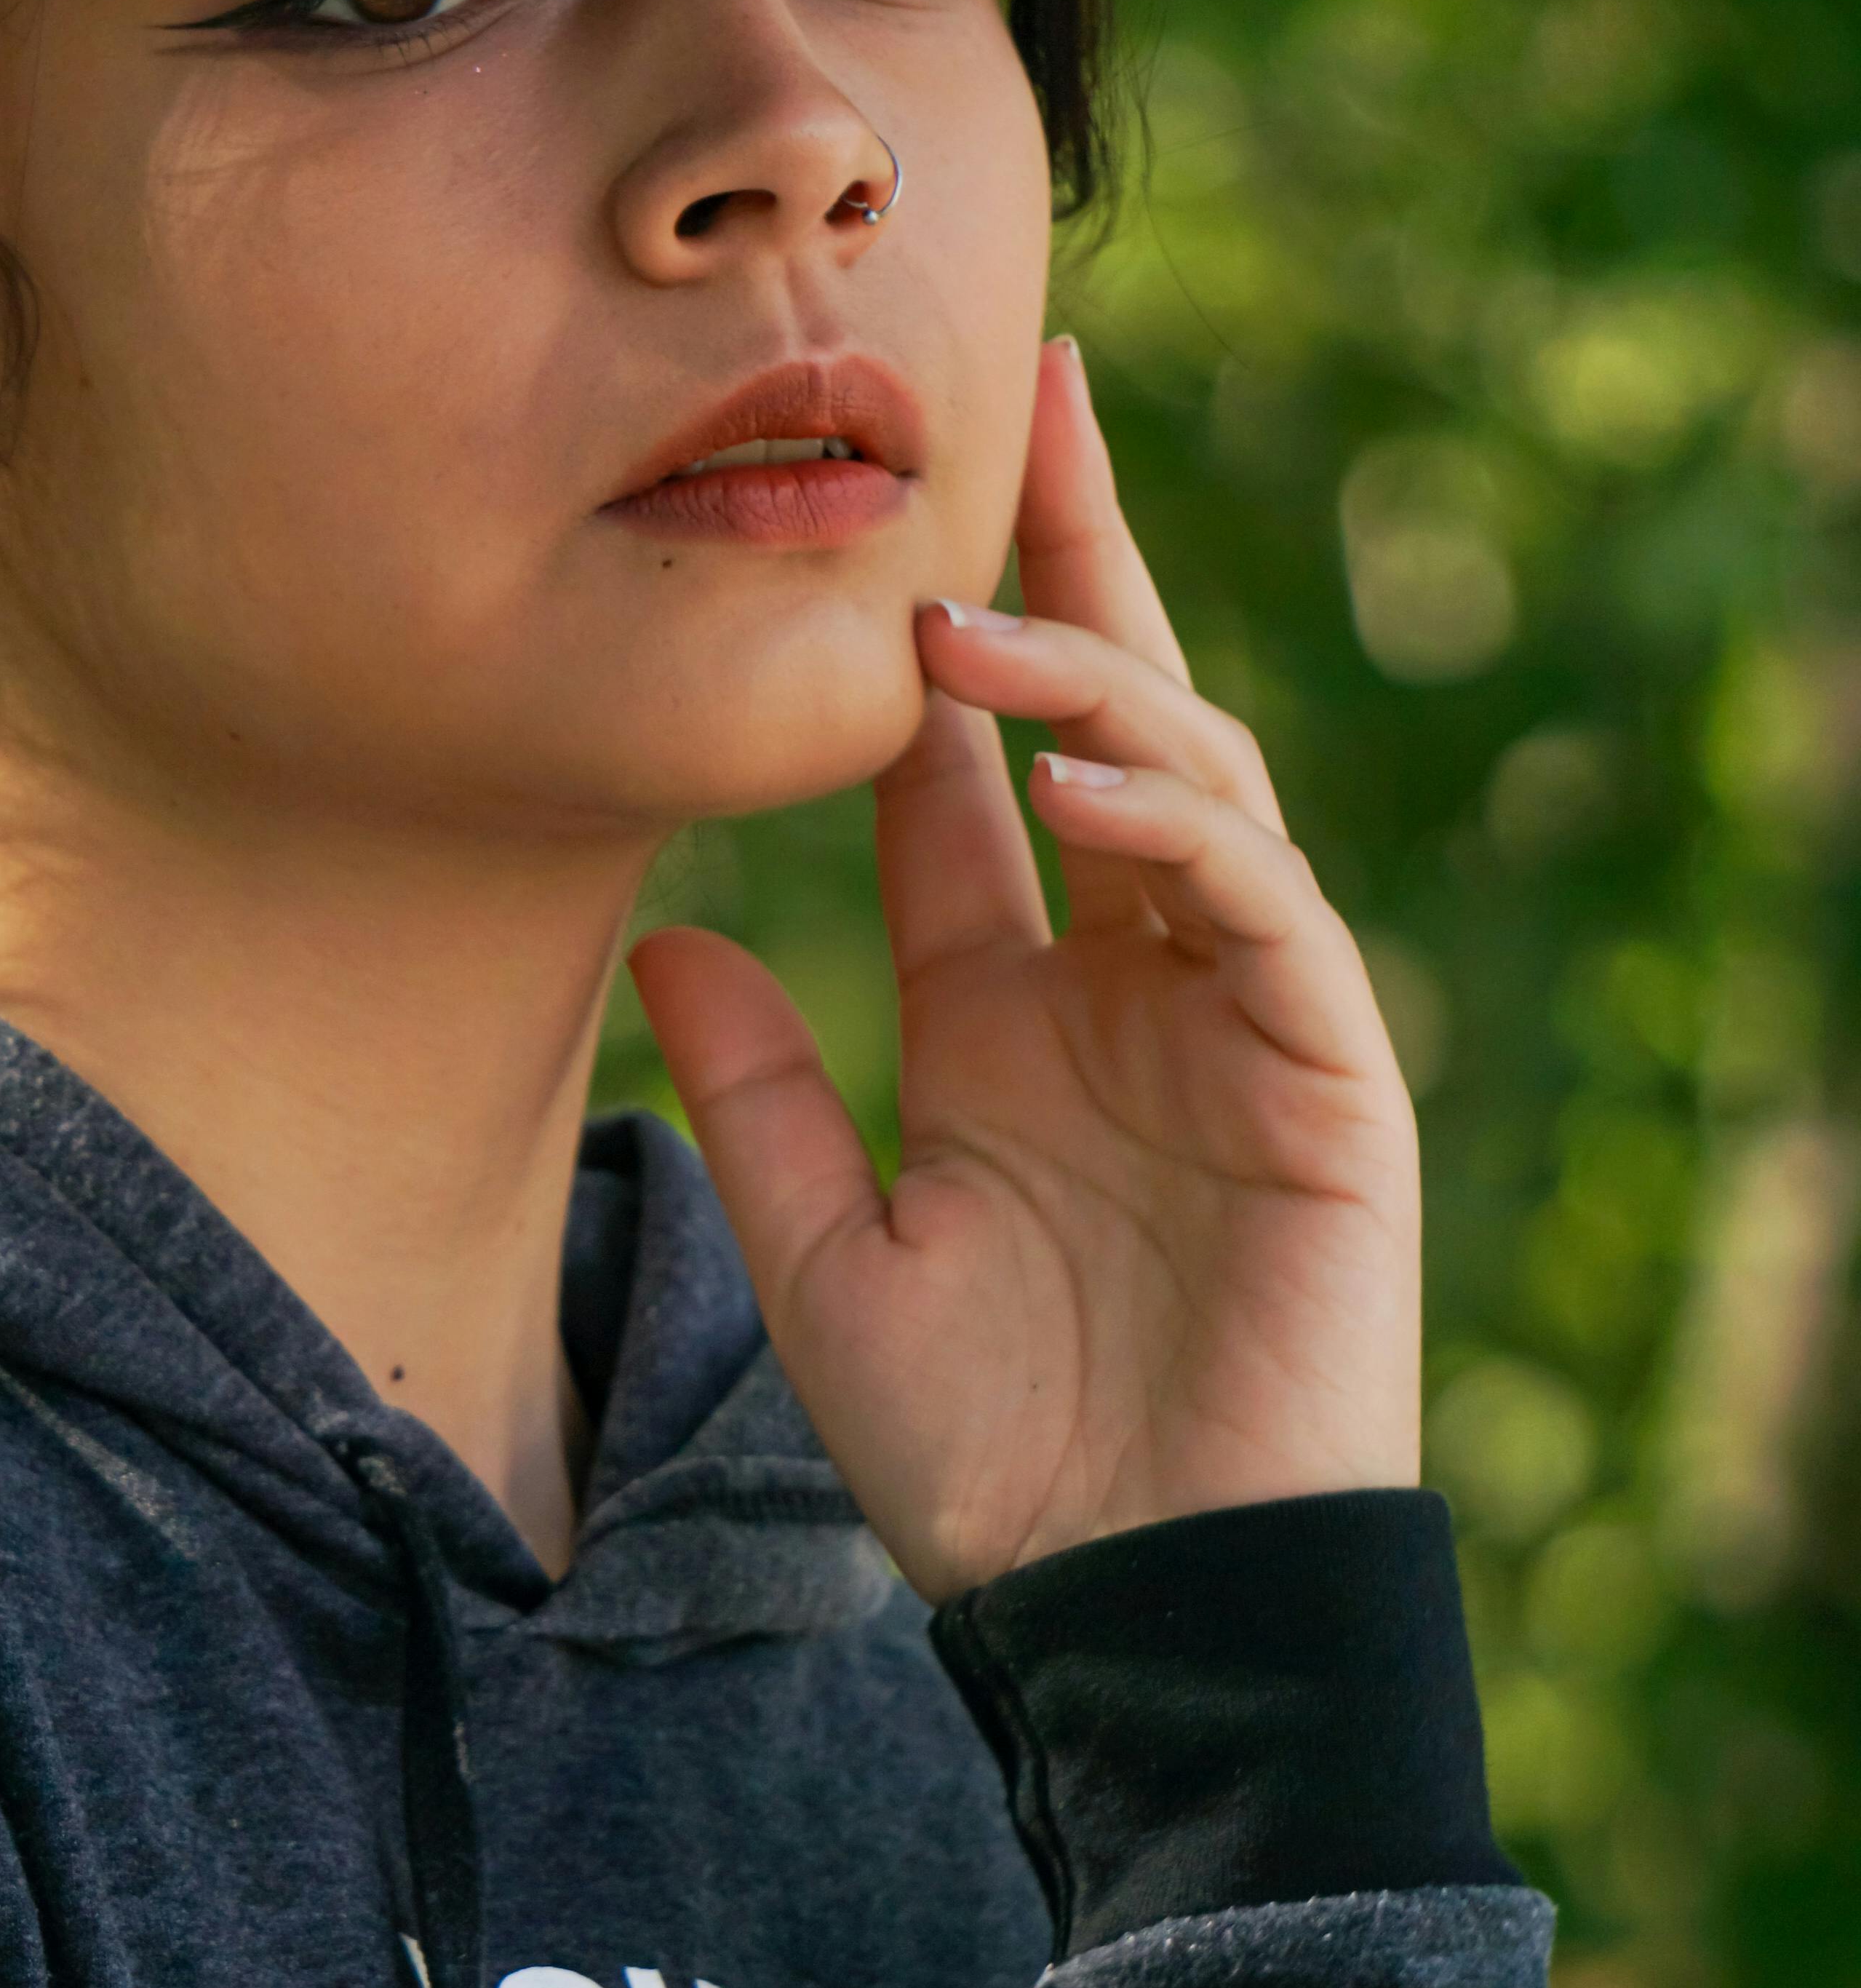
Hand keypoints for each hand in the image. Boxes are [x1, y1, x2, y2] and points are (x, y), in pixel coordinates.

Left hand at [630, 337, 1420, 1601]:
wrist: (1130, 1603)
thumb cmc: (991, 1461)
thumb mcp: (824, 1264)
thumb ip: (752, 1100)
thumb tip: (662, 934)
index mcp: (1012, 1016)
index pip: (969, 785)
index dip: (933, 647)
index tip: (880, 497)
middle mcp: (1131, 984)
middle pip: (1106, 719)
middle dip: (1073, 554)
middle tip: (1028, 384)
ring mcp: (1238, 1014)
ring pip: (1194, 778)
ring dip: (1095, 680)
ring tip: (975, 622)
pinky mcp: (1324, 1070)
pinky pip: (1260, 902)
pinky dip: (1180, 825)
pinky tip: (1082, 773)